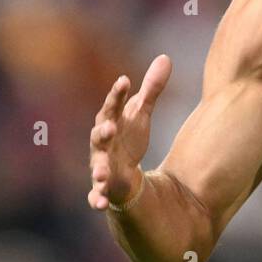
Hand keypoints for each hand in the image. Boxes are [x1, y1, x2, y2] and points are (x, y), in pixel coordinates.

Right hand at [88, 54, 172, 210]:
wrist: (120, 172)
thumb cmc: (128, 139)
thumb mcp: (142, 114)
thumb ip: (152, 89)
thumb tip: (165, 57)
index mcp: (110, 123)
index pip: (112, 106)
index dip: (117, 94)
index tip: (125, 80)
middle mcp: (101, 146)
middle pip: (99, 137)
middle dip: (102, 131)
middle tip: (109, 127)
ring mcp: (100, 167)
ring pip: (96, 168)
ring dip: (98, 171)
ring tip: (101, 175)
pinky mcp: (104, 189)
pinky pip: (96, 195)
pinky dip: (96, 199)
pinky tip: (98, 205)